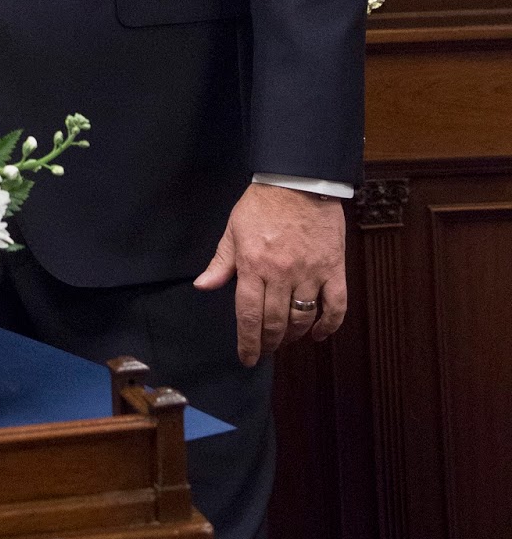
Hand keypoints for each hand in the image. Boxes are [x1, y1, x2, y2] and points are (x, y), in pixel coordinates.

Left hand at [194, 181, 346, 366]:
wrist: (299, 181)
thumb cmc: (262, 204)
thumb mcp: (233, 229)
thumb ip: (221, 262)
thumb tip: (203, 286)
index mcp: (252, 265)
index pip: (248, 315)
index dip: (248, 342)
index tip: (248, 357)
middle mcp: (280, 274)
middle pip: (275, 322)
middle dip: (269, 342)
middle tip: (266, 349)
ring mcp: (310, 272)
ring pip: (303, 318)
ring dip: (294, 335)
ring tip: (287, 338)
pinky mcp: (333, 268)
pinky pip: (335, 306)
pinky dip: (328, 326)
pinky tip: (318, 334)